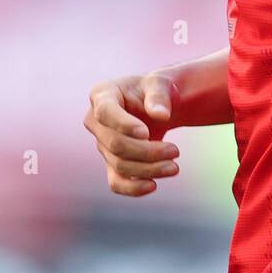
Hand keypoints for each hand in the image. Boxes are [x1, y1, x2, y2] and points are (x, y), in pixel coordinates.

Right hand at [83, 70, 181, 197]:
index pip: (105, 112)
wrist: (156, 106)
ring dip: (149, 169)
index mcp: (102, 95)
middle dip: (146, 151)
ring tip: (174, 167)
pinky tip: (153, 185)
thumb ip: (159, 96)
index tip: (147, 133)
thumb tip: (161, 116)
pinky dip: (133, 188)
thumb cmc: (154, 90)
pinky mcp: (111, 163)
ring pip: (119, 165)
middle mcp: (95, 122)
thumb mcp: (159, 84)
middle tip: (175, 151)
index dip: (124, 125)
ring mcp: (102, 144)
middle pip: (115, 144)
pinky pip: (116, 182)